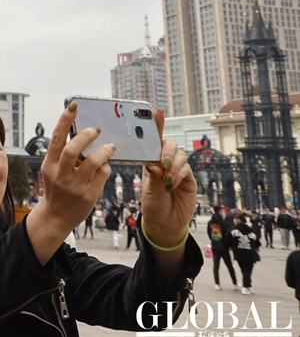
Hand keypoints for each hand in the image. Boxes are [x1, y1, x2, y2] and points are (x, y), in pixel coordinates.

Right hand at [26, 104, 114, 264]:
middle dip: (86, 136)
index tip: (73, 106)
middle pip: (73, 150)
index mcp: (49, 164)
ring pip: (92, 163)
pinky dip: (106, 167)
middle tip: (96, 130)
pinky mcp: (88, 196)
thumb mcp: (53, 170)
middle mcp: (59, 175)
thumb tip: (81, 132)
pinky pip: (102, 175)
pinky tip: (105, 166)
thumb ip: (63, 154)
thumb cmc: (58, 187)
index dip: (64, 121)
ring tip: (110, 147)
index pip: (56, 139)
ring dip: (103, 151)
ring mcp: (74, 187)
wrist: (56, 216)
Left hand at [140, 109, 195, 249]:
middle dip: (167, 150)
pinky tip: (171, 184)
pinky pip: (187, 169)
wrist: (165, 224)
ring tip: (166, 180)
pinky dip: (179, 174)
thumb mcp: (148, 190)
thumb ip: (152, 176)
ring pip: (180, 155)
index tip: (157, 112)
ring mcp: (178, 169)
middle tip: (162, 162)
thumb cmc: (152, 205)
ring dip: (173, 165)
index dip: (157, 125)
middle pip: (171, 144)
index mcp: (150, 160)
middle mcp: (165, 162)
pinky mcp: (189, 178)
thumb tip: (155, 163)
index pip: (154, 140)